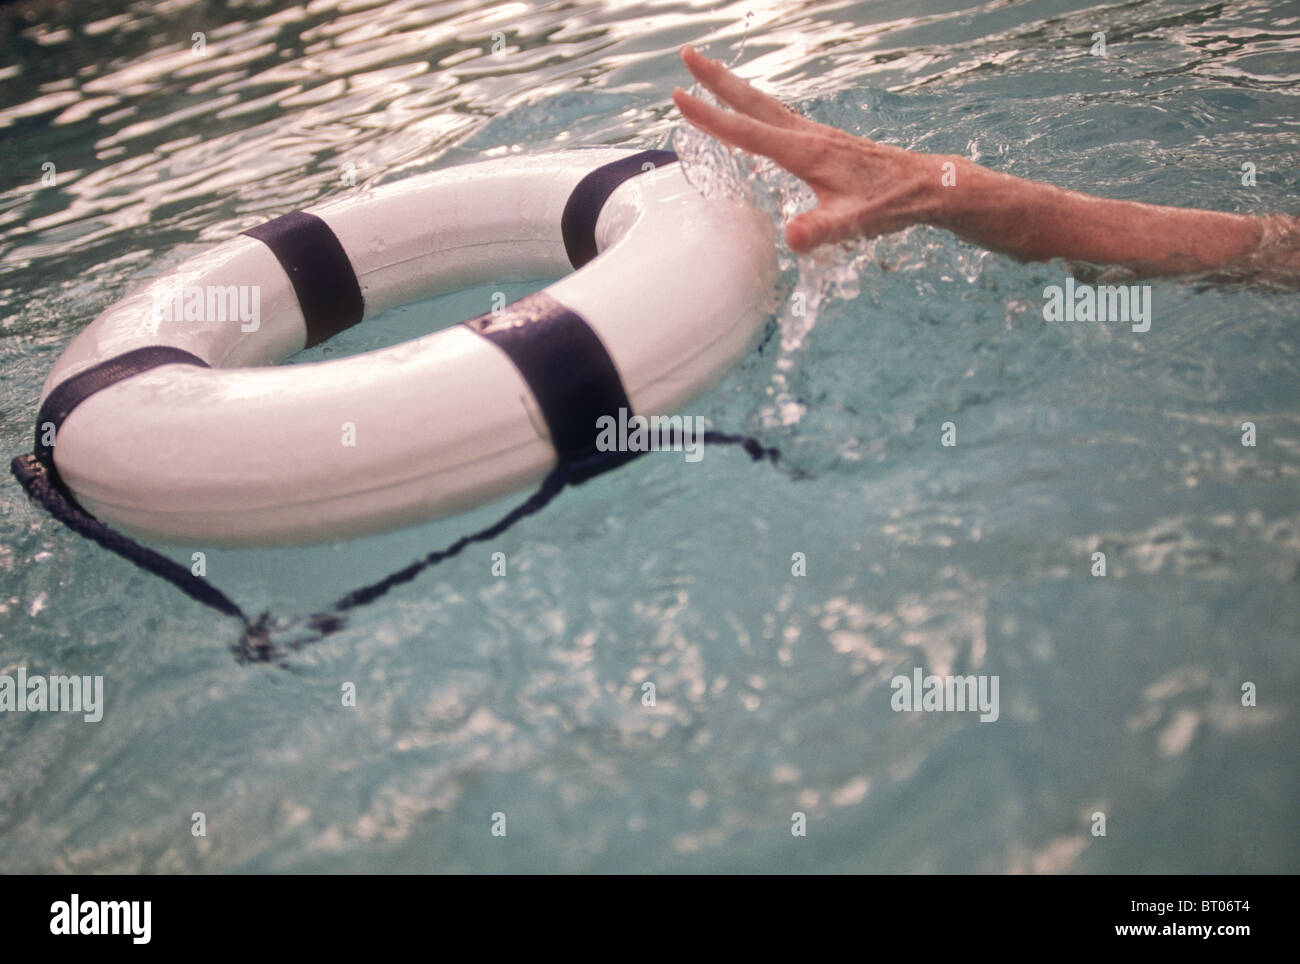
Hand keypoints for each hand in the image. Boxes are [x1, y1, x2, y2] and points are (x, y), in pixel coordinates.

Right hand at [672, 45, 944, 252]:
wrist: (927, 185)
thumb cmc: (889, 205)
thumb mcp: (852, 223)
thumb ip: (821, 229)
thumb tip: (792, 238)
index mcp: (805, 153)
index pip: (747, 132)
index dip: (711, 117)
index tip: (680, 97)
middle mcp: (808, 136)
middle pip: (753, 103)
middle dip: (718, 79)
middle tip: (687, 55)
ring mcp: (816, 136)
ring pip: (766, 106)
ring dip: (736, 88)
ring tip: (710, 73)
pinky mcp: (825, 141)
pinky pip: (780, 118)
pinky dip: (757, 107)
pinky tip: (754, 114)